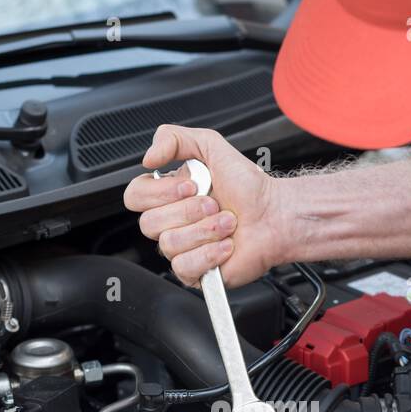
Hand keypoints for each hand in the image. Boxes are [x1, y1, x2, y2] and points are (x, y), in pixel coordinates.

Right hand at [123, 124, 286, 286]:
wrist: (275, 215)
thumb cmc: (248, 186)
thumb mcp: (210, 145)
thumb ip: (173, 139)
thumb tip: (147, 157)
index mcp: (168, 195)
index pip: (135, 196)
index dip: (160, 192)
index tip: (191, 185)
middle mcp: (172, 223)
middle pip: (149, 223)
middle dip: (189, 211)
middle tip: (215, 204)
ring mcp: (182, 249)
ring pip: (168, 244)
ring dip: (205, 230)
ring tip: (227, 223)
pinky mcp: (195, 273)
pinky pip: (183, 267)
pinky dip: (210, 253)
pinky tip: (226, 245)